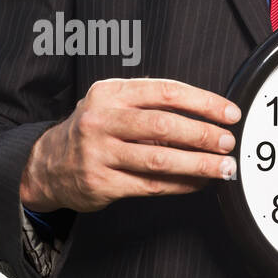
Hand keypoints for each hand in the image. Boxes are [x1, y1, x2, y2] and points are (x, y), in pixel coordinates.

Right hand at [19, 78, 240, 212]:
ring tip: (224, 167)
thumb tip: (209, 119)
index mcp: (110, 93)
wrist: (47, 165)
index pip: (166, 92)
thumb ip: (153, 106)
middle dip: (203, 135)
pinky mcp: (102, 182)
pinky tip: (200, 183)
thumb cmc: (94, 131)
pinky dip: (182, 185)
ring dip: (199, 164)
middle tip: (229, 142)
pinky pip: (152, 185)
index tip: (230, 114)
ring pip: (160, 160)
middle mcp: (101, 120)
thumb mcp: (114, 105)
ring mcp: (99, 153)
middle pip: (164, 126)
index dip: (204, 103)